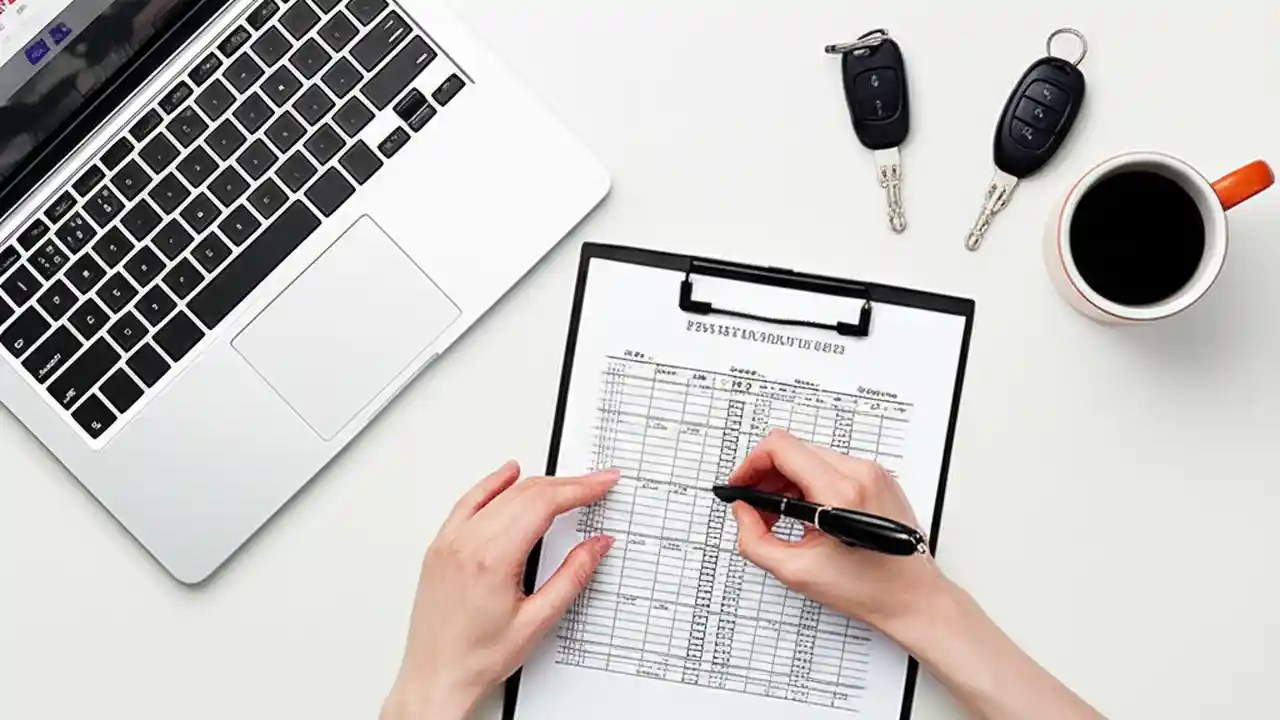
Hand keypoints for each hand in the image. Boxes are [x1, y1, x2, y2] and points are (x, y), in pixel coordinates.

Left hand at [382, 462, 617, 719]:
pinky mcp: (440, 547)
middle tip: (595, 483)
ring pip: (499, 494)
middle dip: (566, 484)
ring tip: (566, 482)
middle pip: (525, 493)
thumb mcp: (537, 621)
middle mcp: (466, 543)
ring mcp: (449, 542)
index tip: (602, 482)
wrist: (436, 679)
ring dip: (536, 483)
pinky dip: (492, 484)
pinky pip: (468, 502)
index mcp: (492, 559)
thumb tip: (596, 546)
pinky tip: (508, 474)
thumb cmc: (477, 658)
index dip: (579, 488)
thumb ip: (572, 577)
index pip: (544, 504)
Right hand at [732, 431, 1103, 718]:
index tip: (741, 485)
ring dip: (788, 480)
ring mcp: (873, 473)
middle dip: (767, 474)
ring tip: (782, 516)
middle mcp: (860, 473)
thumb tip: (742, 511)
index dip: (751, 464)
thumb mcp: (797, 571)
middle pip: (794, 448)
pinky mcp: (879, 478)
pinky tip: (807, 513)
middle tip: (756, 506)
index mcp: (840, 492)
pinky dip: (811, 483)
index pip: (781, 447)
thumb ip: (755, 540)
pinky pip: (832, 466)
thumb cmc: (868, 589)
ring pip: (811, 456)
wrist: (913, 598)